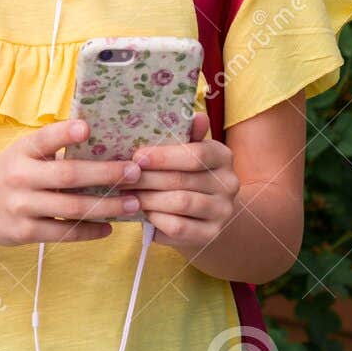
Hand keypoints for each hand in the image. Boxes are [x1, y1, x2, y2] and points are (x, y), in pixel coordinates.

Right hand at [0, 118, 142, 246]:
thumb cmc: (7, 173)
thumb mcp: (21, 153)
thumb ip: (52, 148)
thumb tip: (102, 138)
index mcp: (22, 150)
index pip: (45, 138)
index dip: (65, 133)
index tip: (87, 127)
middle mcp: (20, 176)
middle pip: (69, 175)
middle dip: (106, 174)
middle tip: (135, 171)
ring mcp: (21, 206)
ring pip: (72, 207)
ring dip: (107, 205)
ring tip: (133, 202)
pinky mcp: (24, 232)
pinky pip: (64, 232)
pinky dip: (90, 230)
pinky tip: (110, 227)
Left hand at [128, 111, 239, 250]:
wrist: (207, 214)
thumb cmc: (189, 175)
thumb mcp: (188, 152)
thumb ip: (188, 135)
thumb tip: (196, 115)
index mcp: (223, 156)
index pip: (196, 154)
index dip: (164, 156)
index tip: (137, 157)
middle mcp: (229, 184)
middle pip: (182, 180)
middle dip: (147, 179)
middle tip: (122, 178)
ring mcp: (222, 211)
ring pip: (179, 203)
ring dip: (149, 199)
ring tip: (130, 194)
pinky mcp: (211, 235)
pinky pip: (178, 227)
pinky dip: (157, 219)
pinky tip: (144, 213)